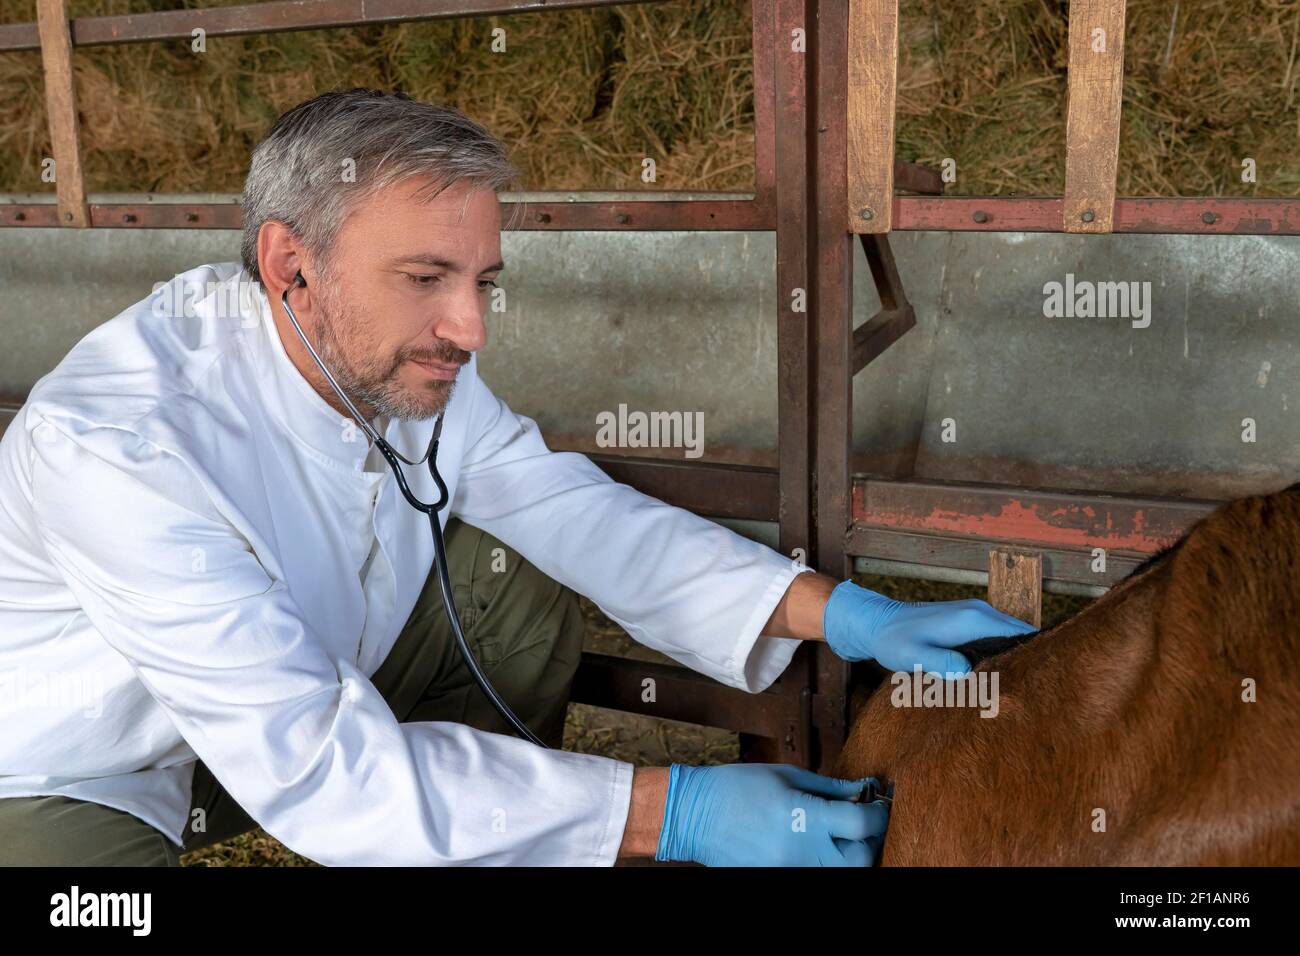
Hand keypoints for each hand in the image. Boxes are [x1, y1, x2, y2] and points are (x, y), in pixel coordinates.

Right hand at [655, 763, 887, 866]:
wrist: (694, 816)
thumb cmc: (736, 787)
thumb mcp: (786, 775)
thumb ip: (828, 787)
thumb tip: (860, 791)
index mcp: (802, 817)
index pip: (861, 824)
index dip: (878, 814)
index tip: (878, 804)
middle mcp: (800, 851)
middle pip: (860, 860)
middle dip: (869, 841)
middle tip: (864, 822)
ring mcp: (789, 870)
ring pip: (840, 872)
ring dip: (848, 854)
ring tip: (839, 833)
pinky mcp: (779, 877)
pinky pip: (814, 872)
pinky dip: (824, 860)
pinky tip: (815, 842)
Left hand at [822, 580, 1036, 674]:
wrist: (876, 622)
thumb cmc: (894, 640)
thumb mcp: (914, 655)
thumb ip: (941, 663)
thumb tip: (970, 674)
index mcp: (974, 619)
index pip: (1021, 636)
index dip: (1036, 659)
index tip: (1044, 685)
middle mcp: (981, 613)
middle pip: (1021, 637)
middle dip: (1029, 663)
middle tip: (1036, 695)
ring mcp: (975, 616)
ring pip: (1009, 639)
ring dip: (1014, 661)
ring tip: (1020, 691)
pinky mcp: (968, 623)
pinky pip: (995, 639)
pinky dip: (1000, 656)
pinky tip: (998, 679)